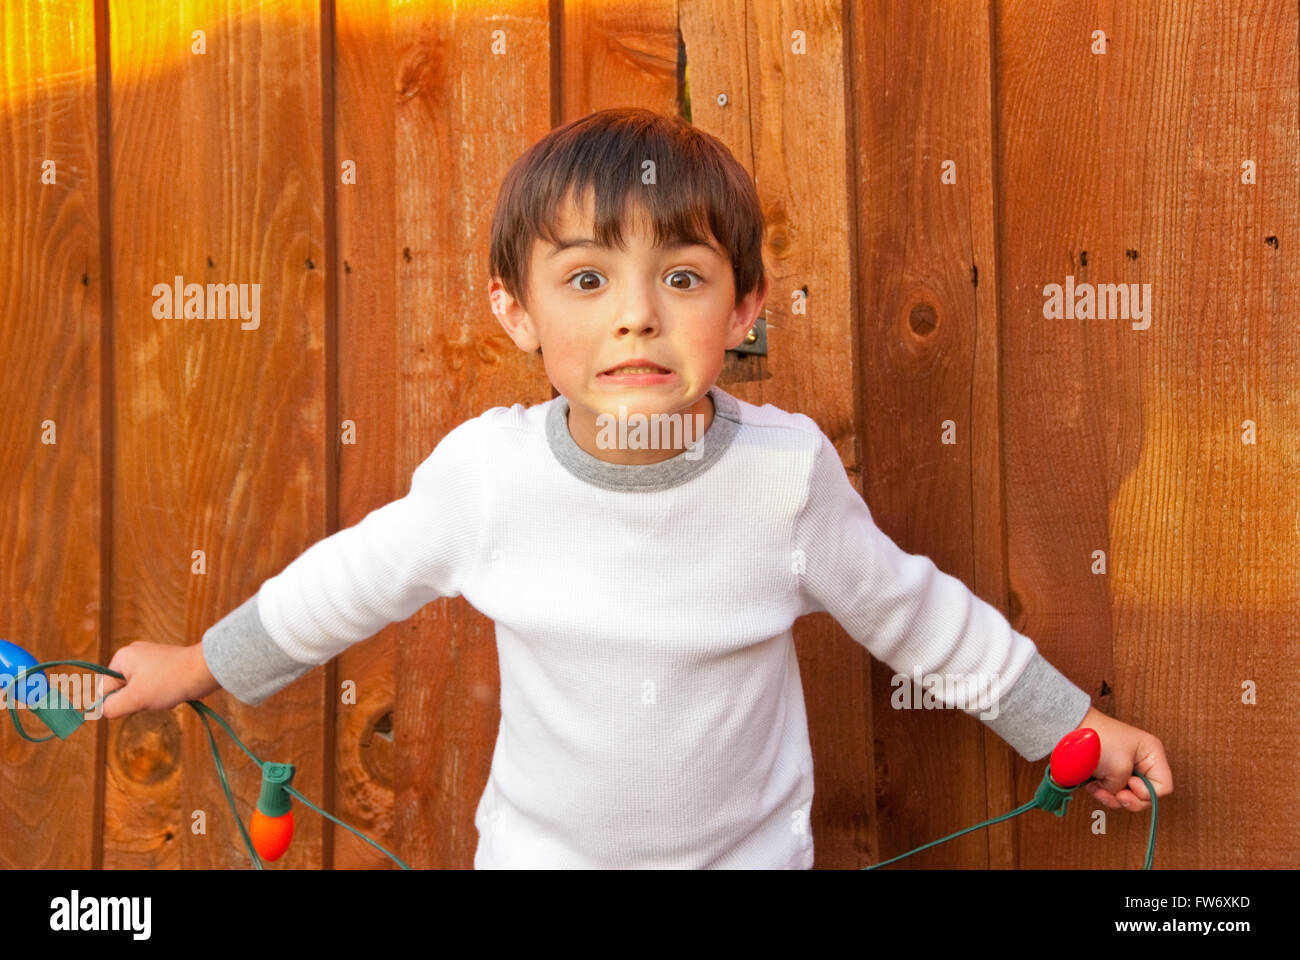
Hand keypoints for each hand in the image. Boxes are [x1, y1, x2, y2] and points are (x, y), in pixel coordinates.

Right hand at [91, 641, 221, 720]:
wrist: (205, 670)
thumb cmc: (168, 682)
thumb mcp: (135, 698)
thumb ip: (112, 707)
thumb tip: (102, 711)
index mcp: (122, 658)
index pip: (105, 689)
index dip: (118, 702)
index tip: (137, 700)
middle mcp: (134, 654)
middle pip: (123, 689)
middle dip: (137, 700)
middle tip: (153, 695)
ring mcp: (150, 659)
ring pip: (139, 691)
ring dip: (150, 699)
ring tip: (165, 693)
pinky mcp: (164, 665)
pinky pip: (153, 687)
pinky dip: (161, 694)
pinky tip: (173, 692)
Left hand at [1075, 705, 1171, 811]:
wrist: (1070, 728)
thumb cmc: (1098, 742)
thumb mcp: (1119, 769)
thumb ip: (1124, 790)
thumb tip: (1117, 794)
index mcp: (1152, 754)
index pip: (1164, 787)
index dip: (1147, 793)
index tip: (1129, 784)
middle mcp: (1142, 761)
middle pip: (1146, 796)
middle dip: (1128, 799)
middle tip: (1115, 794)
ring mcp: (1126, 768)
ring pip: (1128, 796)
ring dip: (1112, 797)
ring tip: (1098, 790)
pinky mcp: (1110, 772)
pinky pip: (1113, 792)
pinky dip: (1103, 792)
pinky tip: (1092, 786)